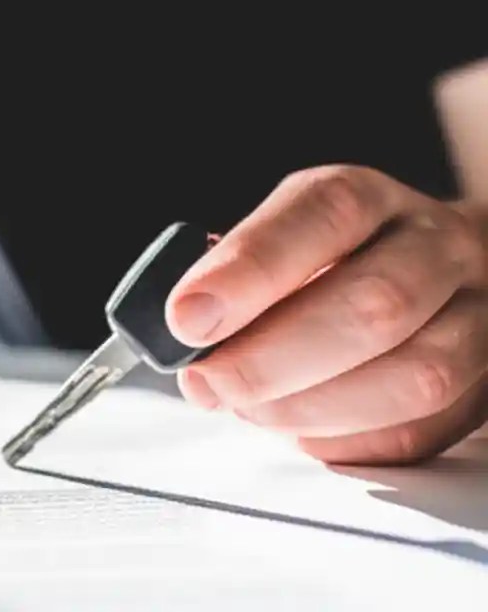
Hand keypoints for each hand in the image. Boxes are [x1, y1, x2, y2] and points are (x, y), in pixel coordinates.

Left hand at [166, 165, 487, 464]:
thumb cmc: (330, 262)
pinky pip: (422, 430)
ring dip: (310, 407)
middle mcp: (436, 248)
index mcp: (369, 200)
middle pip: (376, 302)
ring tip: (248, 408)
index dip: (250, 268)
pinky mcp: (483, 387)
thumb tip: (180, 331)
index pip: (324, 214)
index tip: (186, 316)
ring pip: (414, 374)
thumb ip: (233, 276)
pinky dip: (346, 439)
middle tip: (208, 381)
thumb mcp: (279, 239)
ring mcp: (475, 317)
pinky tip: (300, 428)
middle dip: (273, 357)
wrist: (434, 271)